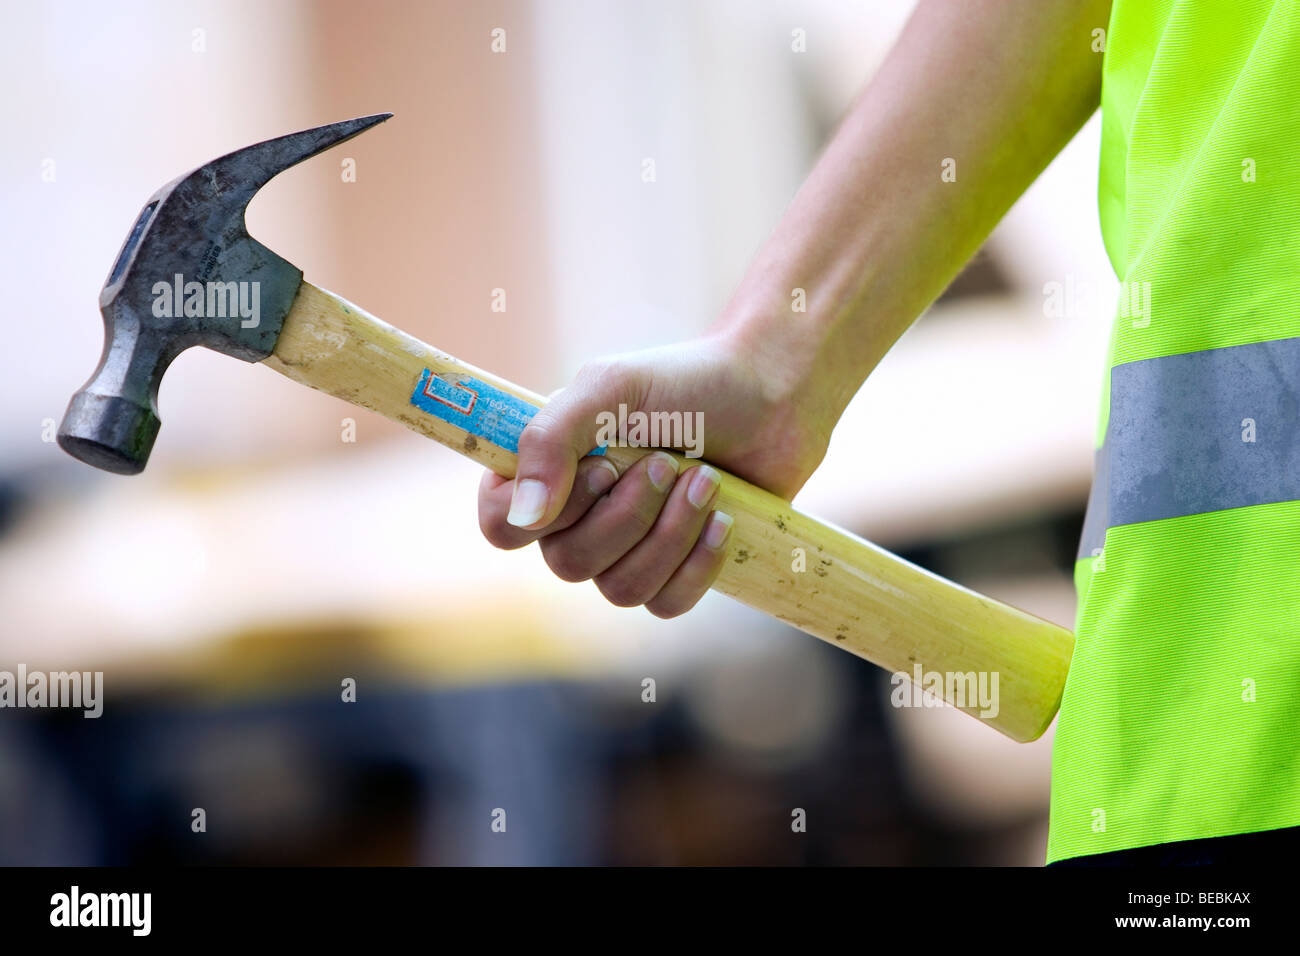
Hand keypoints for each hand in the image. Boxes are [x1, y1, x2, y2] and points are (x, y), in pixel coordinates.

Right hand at [477, 330, 829, 616]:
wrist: (772, 395)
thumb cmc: (685, 383)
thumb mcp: (610, 389)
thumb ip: (551, 438)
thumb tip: (526, 516)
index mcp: (546, 471)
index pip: (500, 526)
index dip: (541, 515)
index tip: (599, 469)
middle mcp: (577, 518)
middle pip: (566, 563)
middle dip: (627, 515)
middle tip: (668, 462)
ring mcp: (626, 550)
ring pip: (619, 589)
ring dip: (668, 535)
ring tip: (705, 479)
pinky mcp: (675, 571)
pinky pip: (664, 604)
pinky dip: (695, 564)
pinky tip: (722, 519)